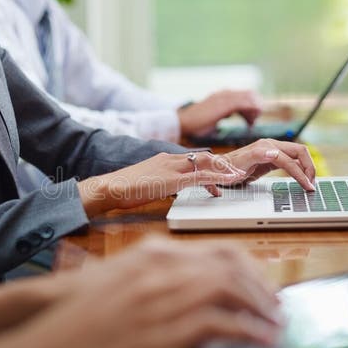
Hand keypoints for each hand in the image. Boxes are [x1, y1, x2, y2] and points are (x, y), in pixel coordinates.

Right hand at [19, 237, 280, 347]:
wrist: (46, 347)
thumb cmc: (75, 323)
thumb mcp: (113, 287)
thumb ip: (150, 286)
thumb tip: (182, 307)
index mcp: (151, 253)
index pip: (216, 250)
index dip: (246, 269)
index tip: (260, 287)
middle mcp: (163, 267)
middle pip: (231, 266)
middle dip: (260, 287)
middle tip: (275, 308)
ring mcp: (166, 296)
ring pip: (232, 290)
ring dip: (261, 308)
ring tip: (275, 326)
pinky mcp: (168, 330)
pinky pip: (224, 325)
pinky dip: (250, 333)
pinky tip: (262, 343)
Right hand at [78, 150, 248, 213]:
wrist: (109, 187)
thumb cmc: (124, 189)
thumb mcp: (148, 184)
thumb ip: (162, 184)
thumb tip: (171, 190)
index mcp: (165, 159)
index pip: (194, 158)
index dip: (210, 164)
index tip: (222, 172)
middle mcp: (170, 159)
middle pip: (204, 157)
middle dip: (222, 164)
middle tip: (236, 172)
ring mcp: (171, 168)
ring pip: (205, 163)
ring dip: (223, 170)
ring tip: (238, 176)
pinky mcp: (172, 180)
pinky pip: (199, 177)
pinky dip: (217, 179)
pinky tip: (227, 183)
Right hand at [178, 89, 262, 135]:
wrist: (183, 122)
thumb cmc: (196, 124)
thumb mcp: (213, 117)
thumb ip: (222, 114)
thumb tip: (229, 115)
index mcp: (222, 96)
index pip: (244, 95)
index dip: (251, 106)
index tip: (251, 120)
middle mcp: (225, 93)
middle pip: (250, 94)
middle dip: (256, 107)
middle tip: (253, 122)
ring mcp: (226, 97)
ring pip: (250, 97)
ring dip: (254, 110)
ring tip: (251, 123)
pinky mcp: (225, 104)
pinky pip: (245, 103)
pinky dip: (251, 111)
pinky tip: (250, 122)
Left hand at [223, 139, 315, 190]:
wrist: (219, 170)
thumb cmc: (227, 169)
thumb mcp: (240, 163)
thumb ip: (256, 155)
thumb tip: (274, 153)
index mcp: (266, 146)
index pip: (290, 159)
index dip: (301, 173)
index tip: (307, 186)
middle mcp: (271, 145)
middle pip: (300, 151)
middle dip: (309, 167)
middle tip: (312, 184)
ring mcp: (272, 150)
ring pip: (298, 155)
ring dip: (307, 167)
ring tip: (309, 183)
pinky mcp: (272, 158)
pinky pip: (291, 161)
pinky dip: (299, 168)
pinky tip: (301, 178)